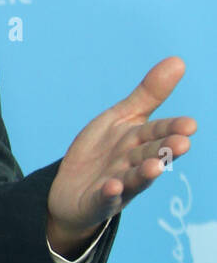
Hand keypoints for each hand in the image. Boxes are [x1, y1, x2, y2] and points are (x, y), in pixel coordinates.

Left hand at [47, 56, 195, 254]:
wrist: (72, 189)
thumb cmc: (103, 151)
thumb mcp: (122, 118)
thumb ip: (148, 94)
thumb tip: (178, 60)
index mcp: (139, 143)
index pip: (157, 133)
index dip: (172, 129)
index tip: (190, 125)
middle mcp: (132, 165)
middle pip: (150, 156)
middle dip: (165, 150)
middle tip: (181, 144)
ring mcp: (117, 185)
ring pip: (133, 180)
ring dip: (143, 174)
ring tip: (153, 167)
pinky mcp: (97, 201)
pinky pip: (104, 199)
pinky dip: (108, 194)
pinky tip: (111, 187)